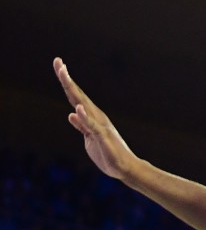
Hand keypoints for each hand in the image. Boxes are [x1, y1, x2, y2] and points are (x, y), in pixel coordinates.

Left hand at [53, 58, 139, 180]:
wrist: (125, 168)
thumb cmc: (108, 154)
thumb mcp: (90, 139)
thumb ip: (82, 127)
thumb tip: (71, 114)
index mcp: (91, 117)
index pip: (76, 97)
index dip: (67, 82)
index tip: (59, 65)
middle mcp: (96, 117)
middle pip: (77, 95)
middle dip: (67, 79)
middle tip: (58, 61)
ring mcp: (99, 126)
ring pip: (83, 104)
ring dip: (73, 89)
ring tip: (64, 74)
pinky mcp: (102, 137)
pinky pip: (92, 126)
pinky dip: (85, 117)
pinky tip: (78, 108)